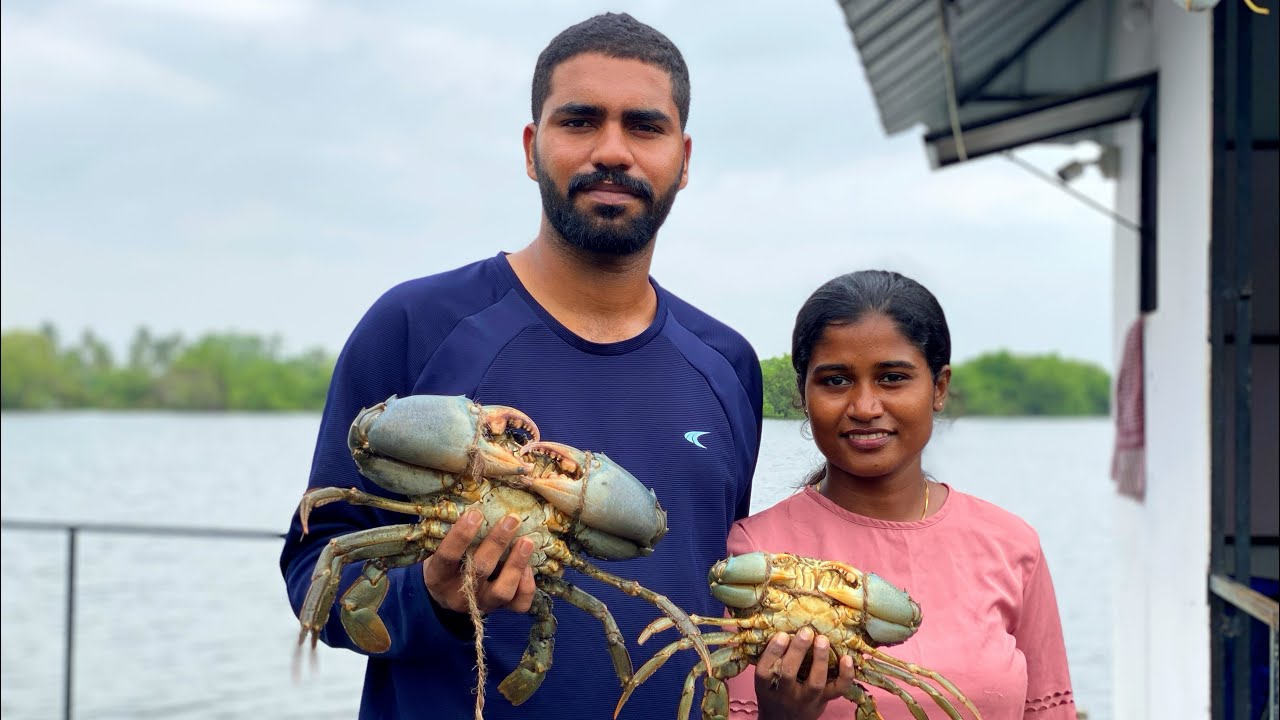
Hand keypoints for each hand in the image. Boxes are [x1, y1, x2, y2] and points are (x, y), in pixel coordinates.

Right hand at [422, 510, 536, 613]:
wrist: (446, 597)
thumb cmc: (445, 562)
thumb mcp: (437, 548)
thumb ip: (449, 531)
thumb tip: (471, 498)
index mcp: (438, 576)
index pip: (447, 557)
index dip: (461, 536)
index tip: (476, 513)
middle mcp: (459, 594)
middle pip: (480, 570)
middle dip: (497, 543)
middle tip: (512, 519)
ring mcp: (482, 604)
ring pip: (502, 591)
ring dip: (516, 564)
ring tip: (527, 541)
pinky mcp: (500, 609)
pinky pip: (518, 605)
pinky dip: (527, 586)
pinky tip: (530, 567)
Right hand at [754, 628, 858, 719]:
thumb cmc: (774, 694)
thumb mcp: (765, 682)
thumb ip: (771, 661)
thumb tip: (780, 626)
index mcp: (766, 688)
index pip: (765, 671)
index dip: (773, 652)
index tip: (783, 634)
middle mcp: (784, 695)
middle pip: (788, 674)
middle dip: (797, 651)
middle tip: (806, 631)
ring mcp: (806, 700)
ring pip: (814, 682)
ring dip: (819, 660)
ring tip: (822, 639)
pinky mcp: (823, 701)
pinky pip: (837, 690)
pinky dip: (845, 675)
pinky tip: (847, 658)